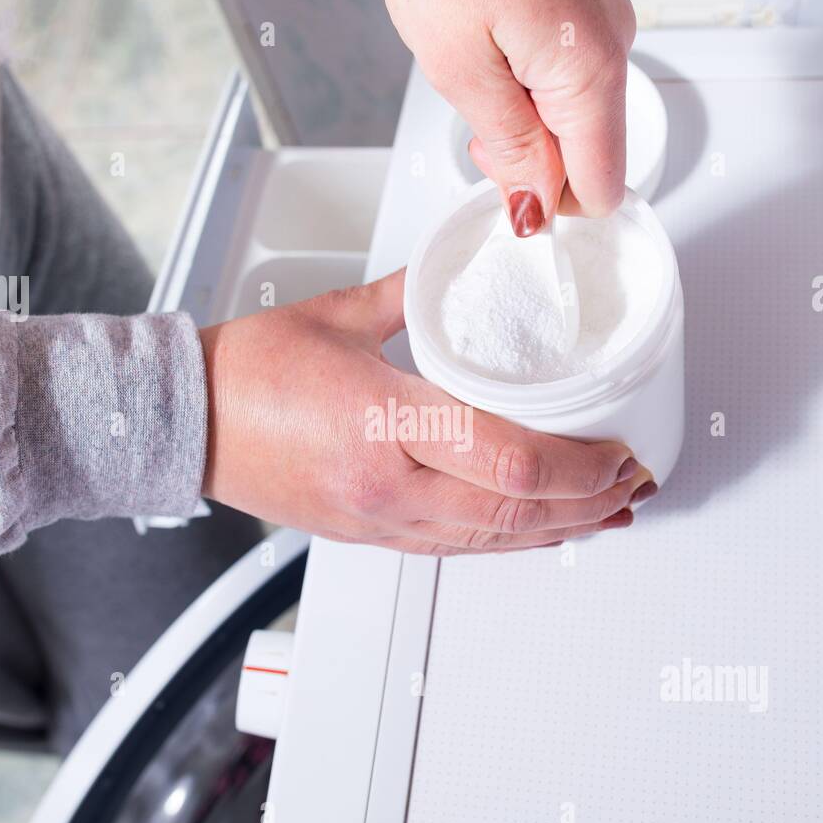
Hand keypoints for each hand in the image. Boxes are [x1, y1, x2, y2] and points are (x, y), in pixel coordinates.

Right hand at [199, 269, 653, 555]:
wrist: (188, 424)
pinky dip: (509, 543)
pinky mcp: (371, 536)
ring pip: (492, 543)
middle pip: (515, 512)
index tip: (619, 452)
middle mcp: (388, 486)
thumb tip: (462, 272)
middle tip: (633, 483)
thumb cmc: (248, 373)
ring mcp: (380, 520)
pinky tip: (537, 531)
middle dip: (588, 503)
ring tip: (606, 515)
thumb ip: (416, 292)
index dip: (579, 468)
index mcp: (385, 423)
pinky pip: (457, 550)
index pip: (508, 461)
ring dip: (559, 531)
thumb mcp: (342, 314)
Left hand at [385, 0, 635, 234]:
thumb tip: (534, 209)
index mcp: (591, 70)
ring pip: (575, 112)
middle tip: (477, 118)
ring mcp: (603, 21)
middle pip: (588, 152)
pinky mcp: (584, 6)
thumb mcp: (460, 68)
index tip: (503, 187)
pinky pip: (568, 72)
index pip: (598, 189)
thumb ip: (509, 147)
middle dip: (531, 157)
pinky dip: (528, 78)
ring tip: (477, 66)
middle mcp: (613, 44)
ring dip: (525, 114)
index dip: (546, 202)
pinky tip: (492, 45)